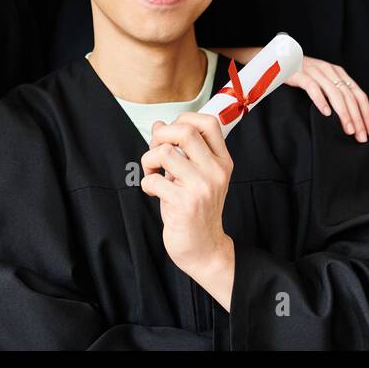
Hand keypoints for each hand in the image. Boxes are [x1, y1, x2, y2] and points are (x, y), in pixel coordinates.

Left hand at [140, 112, 234, 295]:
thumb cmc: (196, 210)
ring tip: (152, 173)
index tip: (171, 134)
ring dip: (148, 160)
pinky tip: (153, 191)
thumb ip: (180, 151)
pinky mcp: (185, 204)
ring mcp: (202, 187)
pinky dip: (147, 183)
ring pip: (165, 152)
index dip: (184, 119)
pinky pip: (154, 179)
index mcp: (222, 161)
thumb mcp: (196, 176)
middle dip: (160, 136)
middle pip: (185, 131)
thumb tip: (158, 125)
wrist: (204, 249)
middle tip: (156, 152)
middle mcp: (215, 171)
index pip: (209, 122)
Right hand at [283, 56, 368, 141]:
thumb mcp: (323, 80)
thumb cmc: (301, 74)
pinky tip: (325, 113)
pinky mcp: (300, 73)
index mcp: (339, 73)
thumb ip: (335, 93)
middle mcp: (330, 71)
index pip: (359, 95)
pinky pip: (312, 87)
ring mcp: (315, 71)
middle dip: (358, 118)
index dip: (367, 114)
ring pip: (335, 93)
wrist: (278, 58)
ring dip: (344, 113)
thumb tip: (351, 118)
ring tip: (348, 129)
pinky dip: (320, 100)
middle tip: (361, 136)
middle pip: (350, 96)